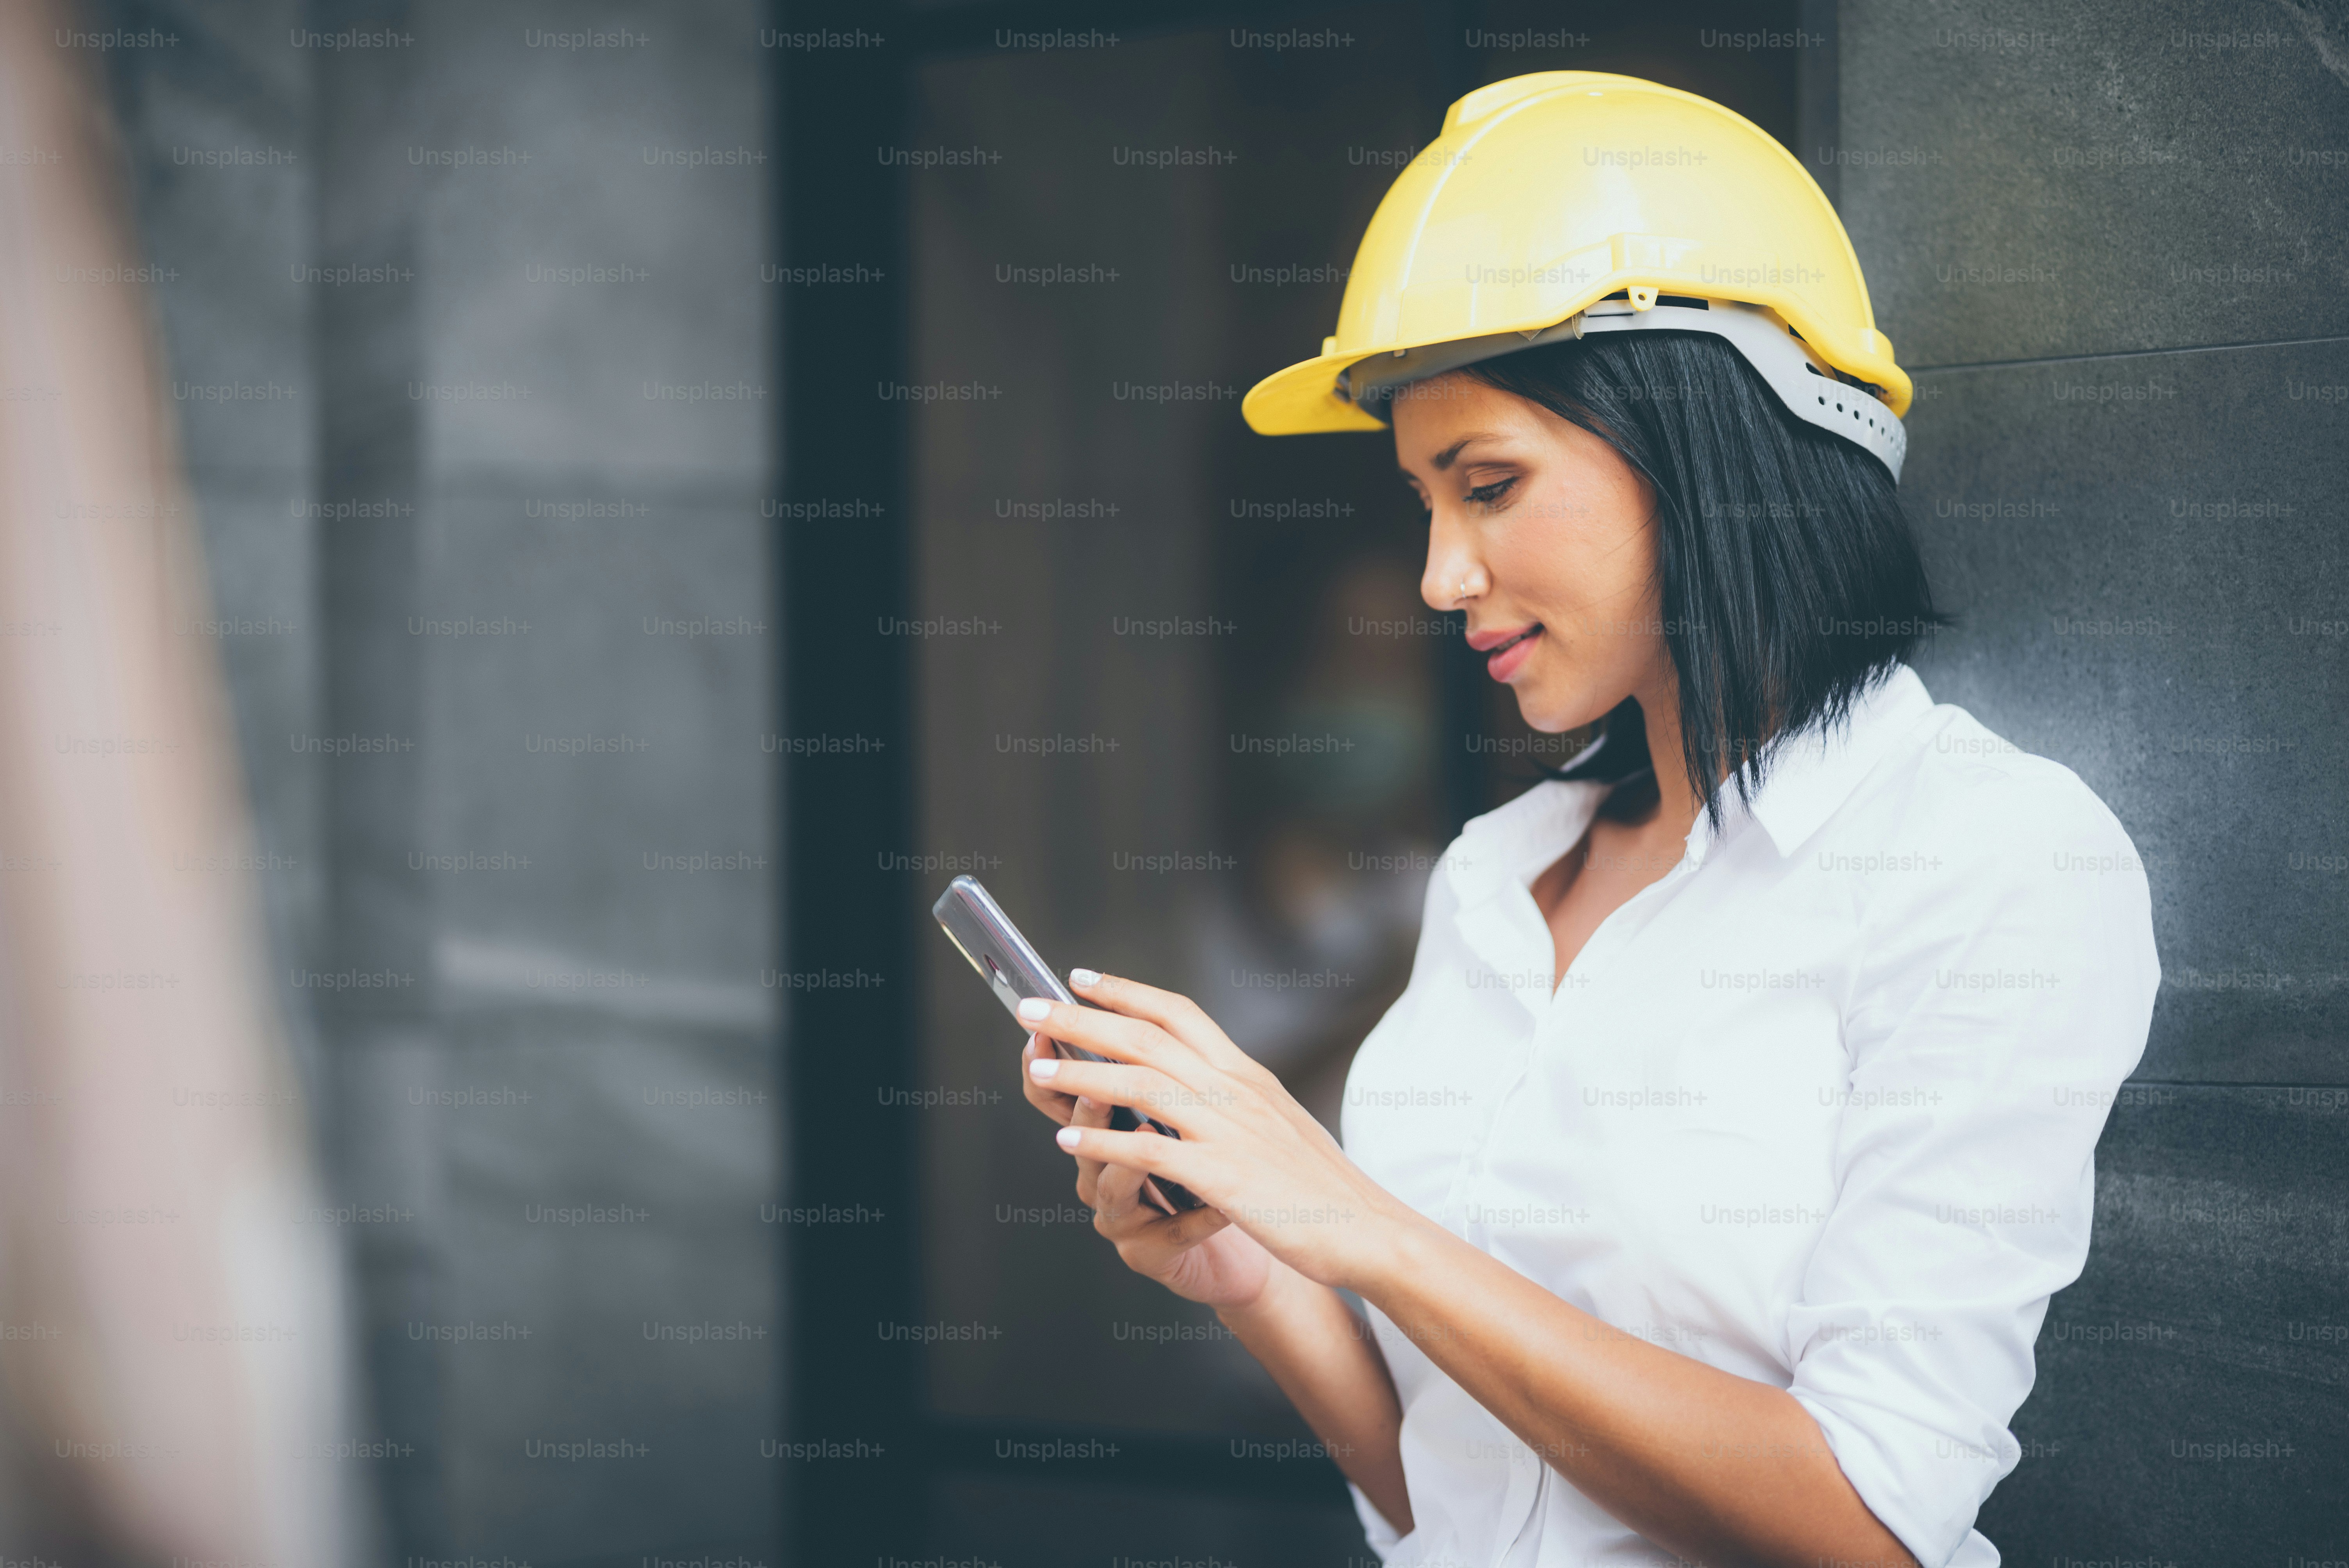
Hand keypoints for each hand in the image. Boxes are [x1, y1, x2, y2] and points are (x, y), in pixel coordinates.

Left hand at [1018, 971, 1404, 1291]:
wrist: (1369, 1229)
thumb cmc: (1324, 1184)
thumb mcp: (1279, 1120)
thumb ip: (1238, 1096)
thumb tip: (1201, 1077)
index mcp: (1246, 1074)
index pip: (1178, 1013)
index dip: (1126, 992)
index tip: (1082, 978)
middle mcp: (1234, 1090)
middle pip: (1145, 1038)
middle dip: (1082, 1020)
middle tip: (1031, 1008)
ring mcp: (1227, 1131)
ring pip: (1139, 1086)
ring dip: (1082, 1076)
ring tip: (1040, 1072)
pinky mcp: (1222, 1176)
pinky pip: (1149, 1152)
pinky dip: (1103, 1144)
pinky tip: (1068, 1143)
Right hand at [1018, 1032, 1272, 1307]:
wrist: (1245, 1235)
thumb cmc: (1210, 1165)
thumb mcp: (1182, 1106)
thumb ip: (1154, 1068)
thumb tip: (1134, 1005)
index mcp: (1104, 1128)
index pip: (1060, 1092)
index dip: (1049, 1061)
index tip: (1046, 1026)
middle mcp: (1101, 1170)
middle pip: (1076, 1134)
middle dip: (1080, 1101)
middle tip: (1087, 1077)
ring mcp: (1122, 1214)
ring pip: (1107, 1186)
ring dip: (1122, 1157)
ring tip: (1144, 1131)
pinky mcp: (1151, 1252)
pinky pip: (1169, 1233)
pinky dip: (1194, 1218)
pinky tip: (1217, 1207)